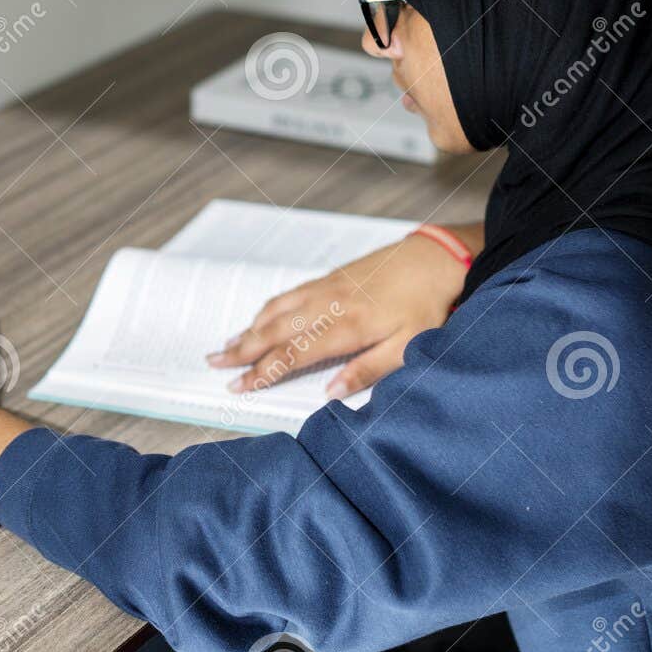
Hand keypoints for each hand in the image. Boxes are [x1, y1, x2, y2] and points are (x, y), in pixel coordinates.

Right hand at [207, 223, 481, 398]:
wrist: (437, 257)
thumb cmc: (428, 304)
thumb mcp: (408, 346)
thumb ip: (367, 371)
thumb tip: (330, 394)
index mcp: (346, 327)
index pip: (292, 355)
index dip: (262, 372)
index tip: (238, 386)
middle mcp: (328, 306)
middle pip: (274, 331)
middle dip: (242, 350)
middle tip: (214, 364)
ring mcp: (326, 289)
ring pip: (276, 311)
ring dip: (248, 329)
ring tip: (227, 345)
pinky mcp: (330, 278)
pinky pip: (288, 295)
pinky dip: (266, 310)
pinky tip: (259, 318)